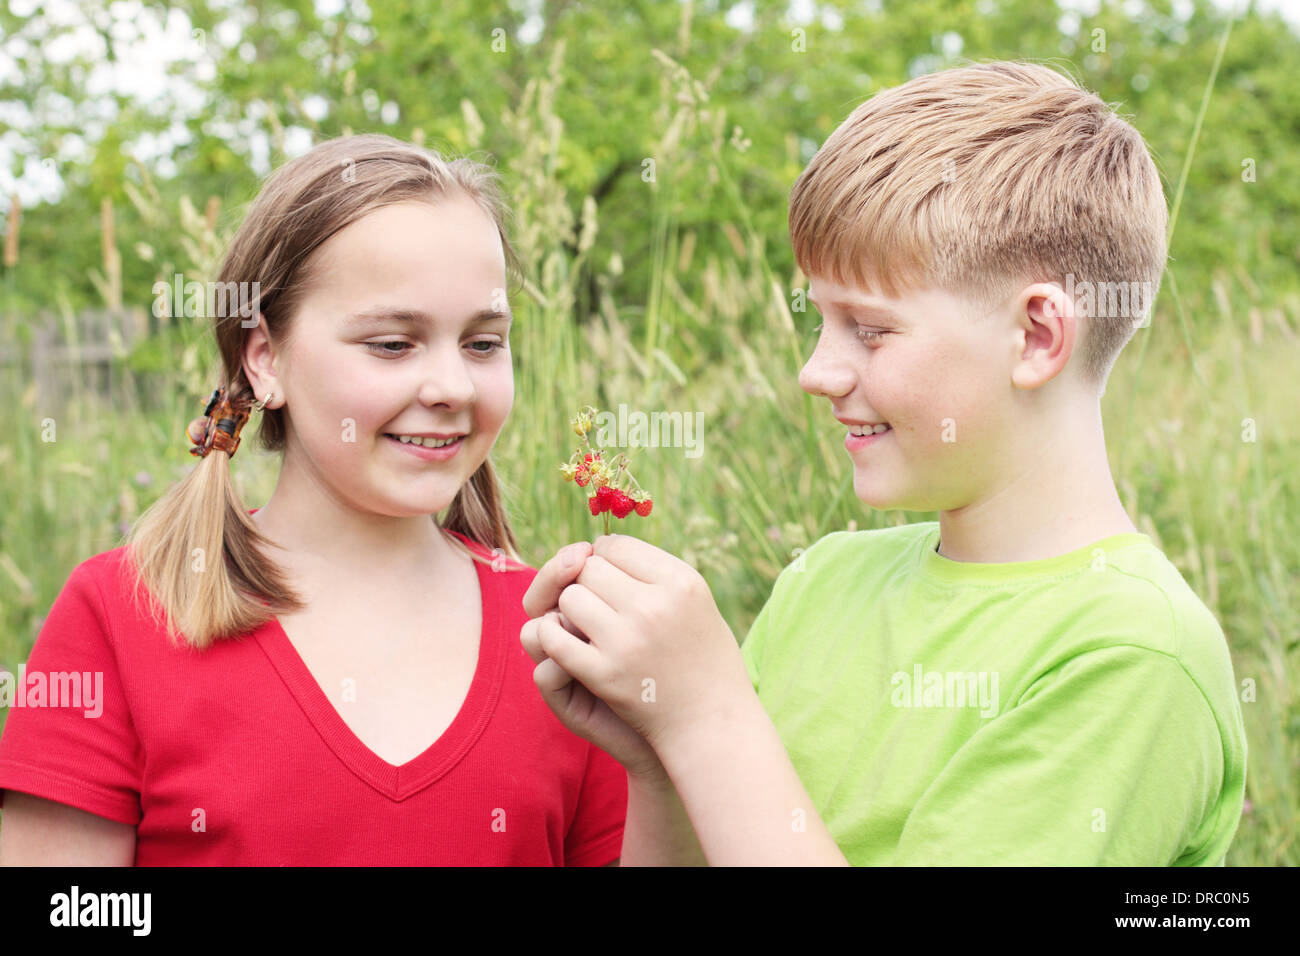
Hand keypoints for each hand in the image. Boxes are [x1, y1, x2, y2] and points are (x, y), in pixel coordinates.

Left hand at [523, 534, 752, 754]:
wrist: (712, 723)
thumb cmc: (703, 656)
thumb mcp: (696, 602)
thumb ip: (653, 572)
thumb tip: (599, 544)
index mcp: (681, 582)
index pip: (616, 545)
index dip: (605, 557)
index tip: (612, 577)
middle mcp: (655, 607)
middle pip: (588, 569)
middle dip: (587, 583)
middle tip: (602, 604)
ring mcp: (627, 641)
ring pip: (569, 599)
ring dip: (571, 611)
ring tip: (590, 626)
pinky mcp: (604, 675)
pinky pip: (555, 638)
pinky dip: (553, 637)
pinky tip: (568, 644)